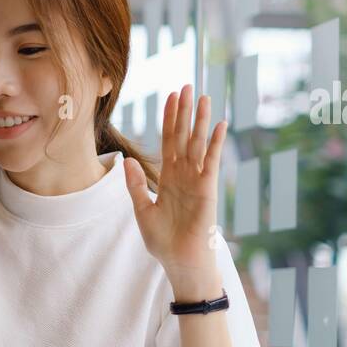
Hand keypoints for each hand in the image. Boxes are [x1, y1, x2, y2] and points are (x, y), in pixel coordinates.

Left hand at [123, 84, 226, 286]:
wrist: (179, 261)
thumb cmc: (163, 241)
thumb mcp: (142, 210)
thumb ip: (135, 185)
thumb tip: (126, 160)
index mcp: (168, 178)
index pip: (168, 141)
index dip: (169, 120)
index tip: (170, 97)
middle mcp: (184, 175)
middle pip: (183, 136)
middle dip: (184, 112)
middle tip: (186, 86)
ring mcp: (197, 180)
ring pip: (198, 144)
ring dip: (201, 121)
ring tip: (203, 97)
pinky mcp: (207, 189)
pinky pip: (211, 162)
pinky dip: (215, 144)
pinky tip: (219, 125)